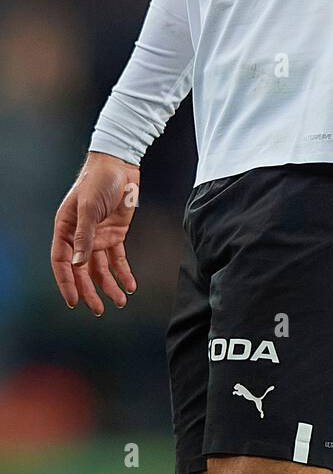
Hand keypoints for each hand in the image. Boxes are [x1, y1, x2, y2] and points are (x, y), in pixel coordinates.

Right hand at [51, 152, 139, 314]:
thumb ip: (84, 236)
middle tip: (99, 309)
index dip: (66, 283)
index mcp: (65, 229)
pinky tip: (130, 285)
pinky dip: (123, 272)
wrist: (120, 164)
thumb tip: (77, 264)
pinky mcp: (115, 234)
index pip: (61, 262)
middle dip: (90, 291)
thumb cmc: (98, 180)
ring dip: (109, 286)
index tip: (74, 301)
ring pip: (101, 268)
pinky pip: (118, 259)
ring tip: (119, 302)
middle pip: (82, 270)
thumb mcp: (88, 207)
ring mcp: (98, 236)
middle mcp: (79, 236)